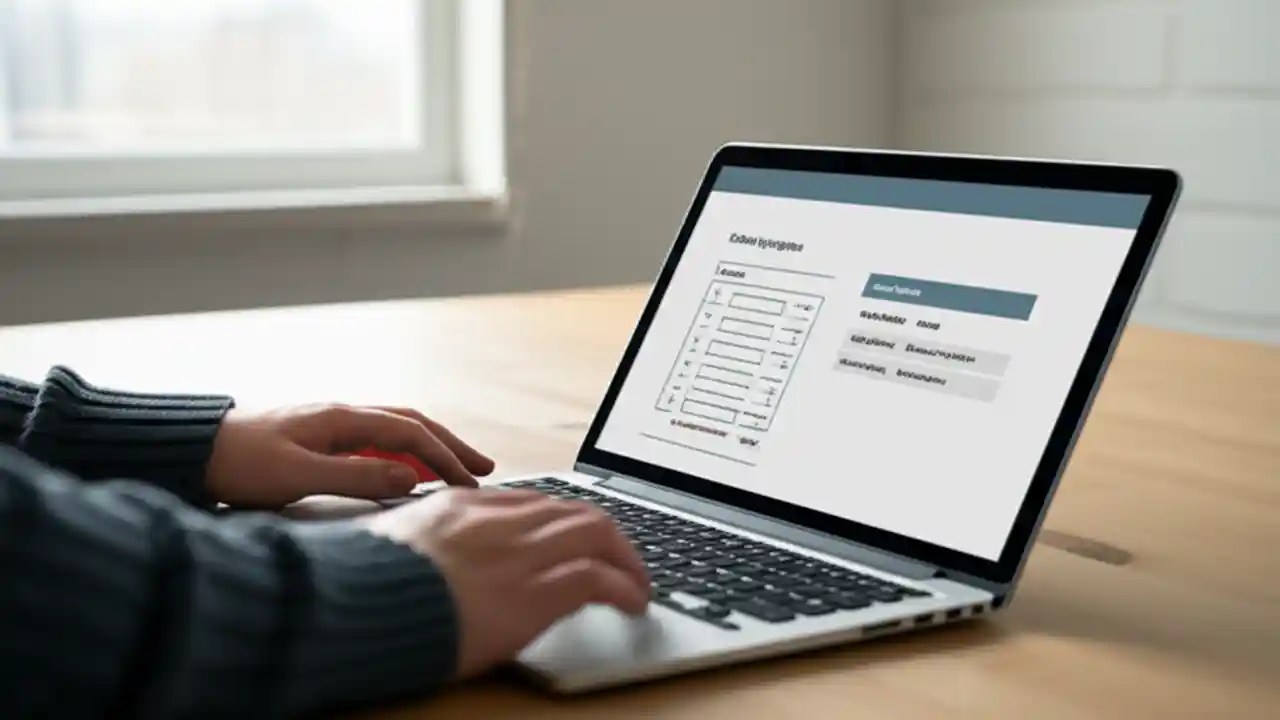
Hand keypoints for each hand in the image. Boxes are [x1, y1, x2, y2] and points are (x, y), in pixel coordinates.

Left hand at [206, 404, 494, 507]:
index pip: (411, 433)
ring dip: (431, 446)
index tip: (471, 485)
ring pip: (395, 429)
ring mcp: (330, 424)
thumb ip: (355, 476)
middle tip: (486, 467)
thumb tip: (410, 479)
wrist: (192, 449)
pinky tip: (407, 468)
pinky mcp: (318, 438)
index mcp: (342, 418)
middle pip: (411, 423)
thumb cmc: (240, 462)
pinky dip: (405, 451)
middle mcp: (342, 415)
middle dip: (451, 444)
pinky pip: (376, 440)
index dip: (446, 457)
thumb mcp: (297, 475)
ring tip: (457, 466)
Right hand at [364, 487, 649, 678]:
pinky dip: (625, 587)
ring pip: (596, 533)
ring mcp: (517, 552)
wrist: (351, 609)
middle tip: (622, 559)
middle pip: (574, 510)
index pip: (534, 502)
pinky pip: (598, 577)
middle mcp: (496, 520)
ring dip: (627, 559)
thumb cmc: (360, 591)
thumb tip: (445, 563)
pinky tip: (633, 602)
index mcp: (462, 507)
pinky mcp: (533, 590)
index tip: (578, 538)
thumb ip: (432, 545)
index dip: (565, 522)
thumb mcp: (396, 549)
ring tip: (637, 583)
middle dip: (607, 534)